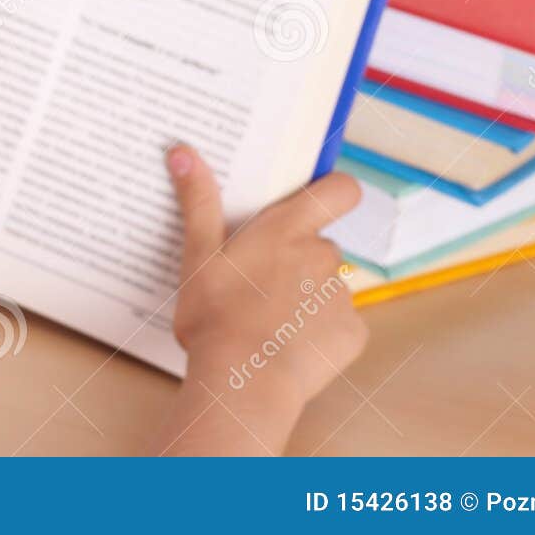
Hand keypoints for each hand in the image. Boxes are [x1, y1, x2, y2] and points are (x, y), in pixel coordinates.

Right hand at [150, 141, 367, 454]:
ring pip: (326, 286)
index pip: (340, 190)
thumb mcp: (197, 257)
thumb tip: (183, 151)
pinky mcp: (352, 335)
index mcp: (287, 229)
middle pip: (321, 243)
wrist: (244, 383)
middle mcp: (322, 256)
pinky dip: (319, 333)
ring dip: (306, 296)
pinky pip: (339, 325)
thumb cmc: (216, 318)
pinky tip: (287, 346)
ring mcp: (341, 296)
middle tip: (259, 280)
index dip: (334, 191)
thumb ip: (198, 203)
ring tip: (267, 321)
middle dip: (298, 256)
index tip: (316, 200)